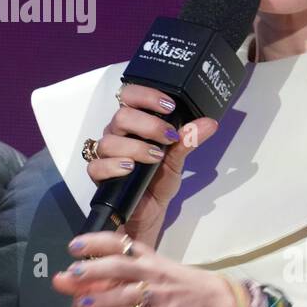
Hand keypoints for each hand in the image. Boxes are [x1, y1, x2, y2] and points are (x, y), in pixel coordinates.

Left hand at [52, 230, 241, 306]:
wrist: (212, 299)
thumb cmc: (173, 282)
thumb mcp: (149, 271)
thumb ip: (116, 276)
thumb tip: (79, 278)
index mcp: (146, 257)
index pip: (118, 244)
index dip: (95, 242)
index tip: (73, 246)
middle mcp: (150, 272)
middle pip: (120, 267)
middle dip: (96, 268)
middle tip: (72, 272)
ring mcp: (159, 295)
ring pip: (129, 296)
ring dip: (105, 299)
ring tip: (83, 304)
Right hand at [86, 83, 218, 239]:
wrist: (149, 211)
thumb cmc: (159, 181)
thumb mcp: (178, 159)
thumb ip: (189, 139)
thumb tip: (209, 124)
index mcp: (134, 123)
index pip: (130, 95)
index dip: (146, 95)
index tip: (169, 106)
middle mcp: (118, 134)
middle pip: (121, 116)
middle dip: (148, 125)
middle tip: (168, 137)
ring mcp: (107, 154)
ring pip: (109, 141)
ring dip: (136, 147)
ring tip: (155, 157)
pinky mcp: (99, 175)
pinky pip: (97, 165)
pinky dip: (114, 165)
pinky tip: (130, 168)